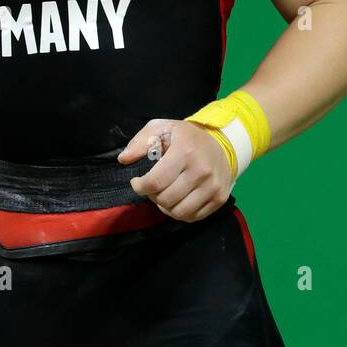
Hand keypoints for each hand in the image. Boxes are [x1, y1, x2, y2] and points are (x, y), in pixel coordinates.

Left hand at [117, 119, 232, 222]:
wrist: (223, 144)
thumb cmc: (186, 137)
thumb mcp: (161, 129)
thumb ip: (140, 142)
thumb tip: (123, 159)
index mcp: (185, 152)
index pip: (156, 182)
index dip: (140, 187)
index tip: (137, 182)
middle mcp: (201, 171)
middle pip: (166, 199)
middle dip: (152, 196)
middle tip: (152, 187)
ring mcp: (212, 186)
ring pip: (179, 212)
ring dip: (165, 207)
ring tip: (164, 194)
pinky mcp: (219, 198)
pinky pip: (192, 217)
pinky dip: (180, 213)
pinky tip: (177, 200)